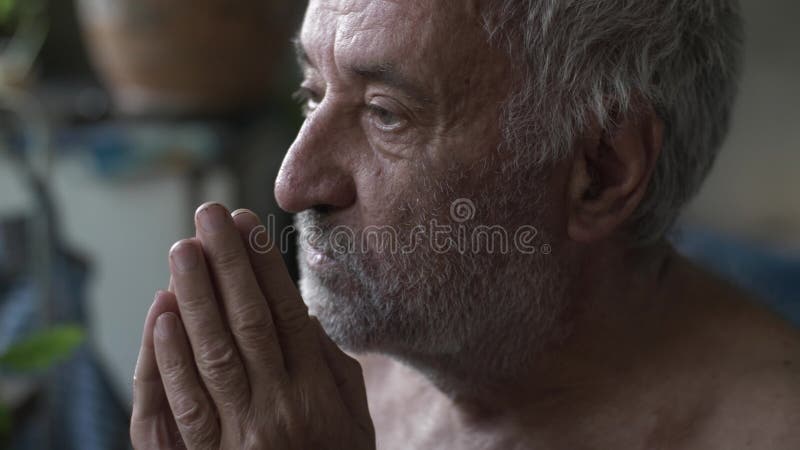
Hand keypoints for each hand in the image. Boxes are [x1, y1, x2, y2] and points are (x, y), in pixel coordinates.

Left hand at [130, 204, 374, 448]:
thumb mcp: (355, 420)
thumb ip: (334, 367)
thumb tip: (304, 317)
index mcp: (318, 392)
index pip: (287, 313)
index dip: (266, 265)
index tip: (249, 223)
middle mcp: (280, 406)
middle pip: (248, 323)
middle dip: (228, 263)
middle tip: (209, 215)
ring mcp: (241, 433)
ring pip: (214, 354)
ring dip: (196, 297)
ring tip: (183, 249)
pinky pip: (185, 404)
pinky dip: (170, 358)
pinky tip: (163, 315)